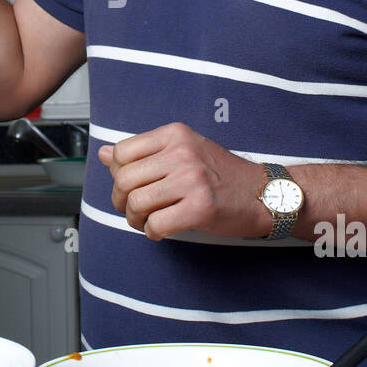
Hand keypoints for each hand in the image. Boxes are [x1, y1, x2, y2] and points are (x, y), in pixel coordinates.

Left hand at [98, 123, 271, 240]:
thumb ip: (145, 152)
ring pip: (137, 203)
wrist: (263, 194)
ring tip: (146, 221)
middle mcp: (182, 153)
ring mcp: (191, 180)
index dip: (118, 174)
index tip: (129, 185)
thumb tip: (104, 153)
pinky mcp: (200, 208)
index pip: (122, 152)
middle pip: (125, 180)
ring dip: (135, 219)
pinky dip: (153, 232)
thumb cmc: (222, 174)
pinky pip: (156, 224)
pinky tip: (161, 230)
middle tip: (132, 209)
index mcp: (175, 134)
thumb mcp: (183, 151)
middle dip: (121, 201)